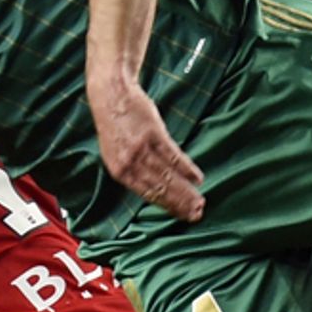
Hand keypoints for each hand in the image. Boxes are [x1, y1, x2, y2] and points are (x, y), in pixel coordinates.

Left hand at [89, 76, 203, 220]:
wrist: (111, 94)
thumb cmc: (116, 124)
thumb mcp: (117, 152)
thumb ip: (133, 170)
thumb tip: (156, 189)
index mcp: (118, 171)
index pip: (147, 195)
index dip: (167, 207)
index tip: (182, 216)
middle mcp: (128, 163)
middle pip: (160, 188)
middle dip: (180, 204)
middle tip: (197, 215)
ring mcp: (141, 148)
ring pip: (168, 175)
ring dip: (186, 191)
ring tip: (200, 201)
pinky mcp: (153, 133)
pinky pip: (173, 156)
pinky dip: (187, 168)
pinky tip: (197, 178)